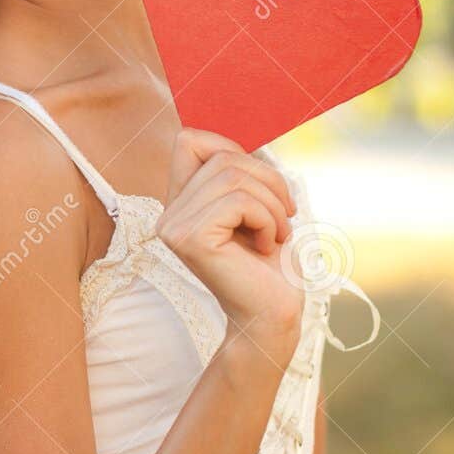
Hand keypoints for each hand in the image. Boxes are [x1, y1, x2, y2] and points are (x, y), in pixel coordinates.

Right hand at [154, 128, 305, 365]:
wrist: (273, 316)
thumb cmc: (270, 266)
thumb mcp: (257, 206)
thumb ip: (239, 173)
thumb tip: (240, 137)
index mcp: (179, 204)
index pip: (189, 141)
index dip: (230, 149)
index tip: (261, 188)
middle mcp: (168, 215)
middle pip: (222, 157)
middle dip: (268, 180)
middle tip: (285, 216)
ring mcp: (174, 227)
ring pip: (233, 177)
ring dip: (272, 202)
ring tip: (277, 233)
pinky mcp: (191, 240)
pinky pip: (238, 201)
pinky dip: (267, 218)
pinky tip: (268, 244)